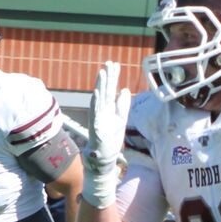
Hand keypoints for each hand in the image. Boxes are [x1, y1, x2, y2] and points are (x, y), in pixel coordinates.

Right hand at [82, 61, 130, 207]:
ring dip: (100, 85)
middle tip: (110, 63)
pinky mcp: (96, 126)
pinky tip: (97, 92)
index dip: (113, 77)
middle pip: (104, 91)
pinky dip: (95, 101)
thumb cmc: (111, 140)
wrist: (104, 158)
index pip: (110, 90)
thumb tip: (125, 89)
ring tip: (103, 72)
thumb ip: (122, 105)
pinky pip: (95, 112)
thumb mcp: (120, 119)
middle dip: (107, 77)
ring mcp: (97, 118)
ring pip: (99, 98)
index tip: (115, 64)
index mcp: (107, 109)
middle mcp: (101, 111)